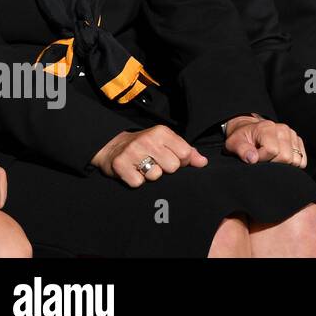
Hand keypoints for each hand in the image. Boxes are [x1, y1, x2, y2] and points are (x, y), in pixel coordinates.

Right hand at [91, 126, 207, 186]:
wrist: (112, 147)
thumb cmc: (146, 146)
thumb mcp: (166, 142)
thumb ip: (187, 152)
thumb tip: (203, 162)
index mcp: (162, 132)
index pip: (185, 154)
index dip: (182, 161)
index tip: (174, 159)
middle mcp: (148, 140)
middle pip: (172, 167)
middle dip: (166, 169)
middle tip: (156, 163)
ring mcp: (132, 152)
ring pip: (155, 176)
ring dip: (150, 176)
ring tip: (144, 167)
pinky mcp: (120, 165)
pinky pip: (138, 183)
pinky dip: (136, 181)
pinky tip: (133, 172)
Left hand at [223, 115, 306, 166]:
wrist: (250, 130)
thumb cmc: (242, 139)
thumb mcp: (234, 143)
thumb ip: (242, 150)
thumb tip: (253, 158)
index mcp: (267, 128)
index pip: (272, 150)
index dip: (262, 159)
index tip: (254, 158)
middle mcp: (282, 129)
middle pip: (286, 157)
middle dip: (274, 164)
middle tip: (263, 160)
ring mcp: (292, 134)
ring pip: (296, 159)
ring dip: (284, 165)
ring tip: (271, 159)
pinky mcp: (298, 140)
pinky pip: (302, 159)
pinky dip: (293, 164)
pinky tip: (280, 160)